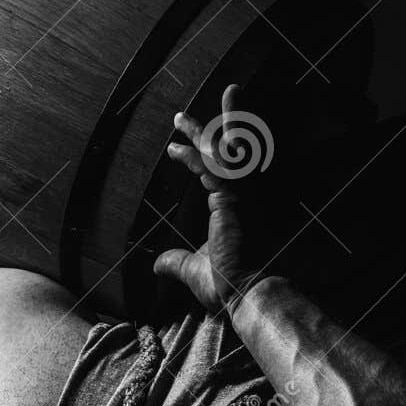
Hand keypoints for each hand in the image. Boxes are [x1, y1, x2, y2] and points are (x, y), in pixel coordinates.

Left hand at [153, 84, 272, 314]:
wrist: (249, 293)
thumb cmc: (230, 286)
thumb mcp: (195, 271)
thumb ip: (176, 263)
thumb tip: (156, 265)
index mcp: (239, 207)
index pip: (220, 172)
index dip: (197, 157)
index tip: (177, 147)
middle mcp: (246, 195)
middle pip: (230, 151)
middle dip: (214, 126)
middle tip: (191, 111)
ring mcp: (243, 195)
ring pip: (221, 152)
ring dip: (200, 132)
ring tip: (179, 117)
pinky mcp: (235, 199)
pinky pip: (211, 169)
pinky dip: (192, 157)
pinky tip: (174, 149)